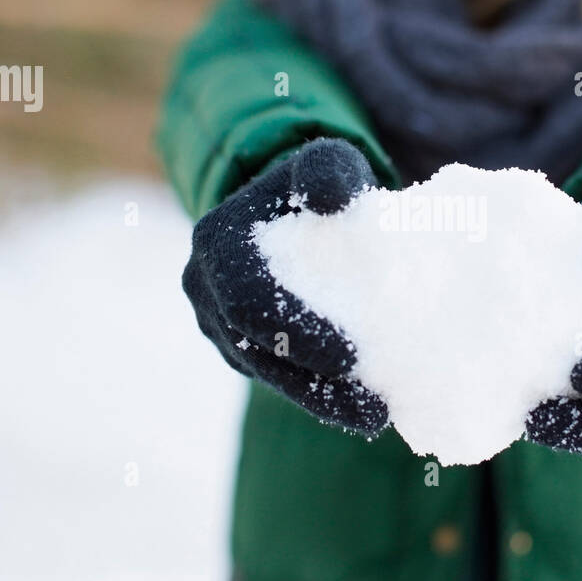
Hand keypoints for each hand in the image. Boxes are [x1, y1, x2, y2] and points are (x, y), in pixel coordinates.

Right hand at [181, 137, 389, 435]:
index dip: (295, 333)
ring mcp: (219, 323)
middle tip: (372, 409)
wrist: (295, 206)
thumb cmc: (319, 183)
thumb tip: (331, 194)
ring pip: (267, 373)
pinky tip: (364, 408)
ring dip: (321, 401)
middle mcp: (205, 288)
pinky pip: (276, 378)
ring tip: (376, 417)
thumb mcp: (329, 163)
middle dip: (313, 383)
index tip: (349, 356)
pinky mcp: (241, 348)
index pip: (248, 302)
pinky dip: (319, 395)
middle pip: (256, 350)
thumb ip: (330, 169)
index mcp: (217, 242)